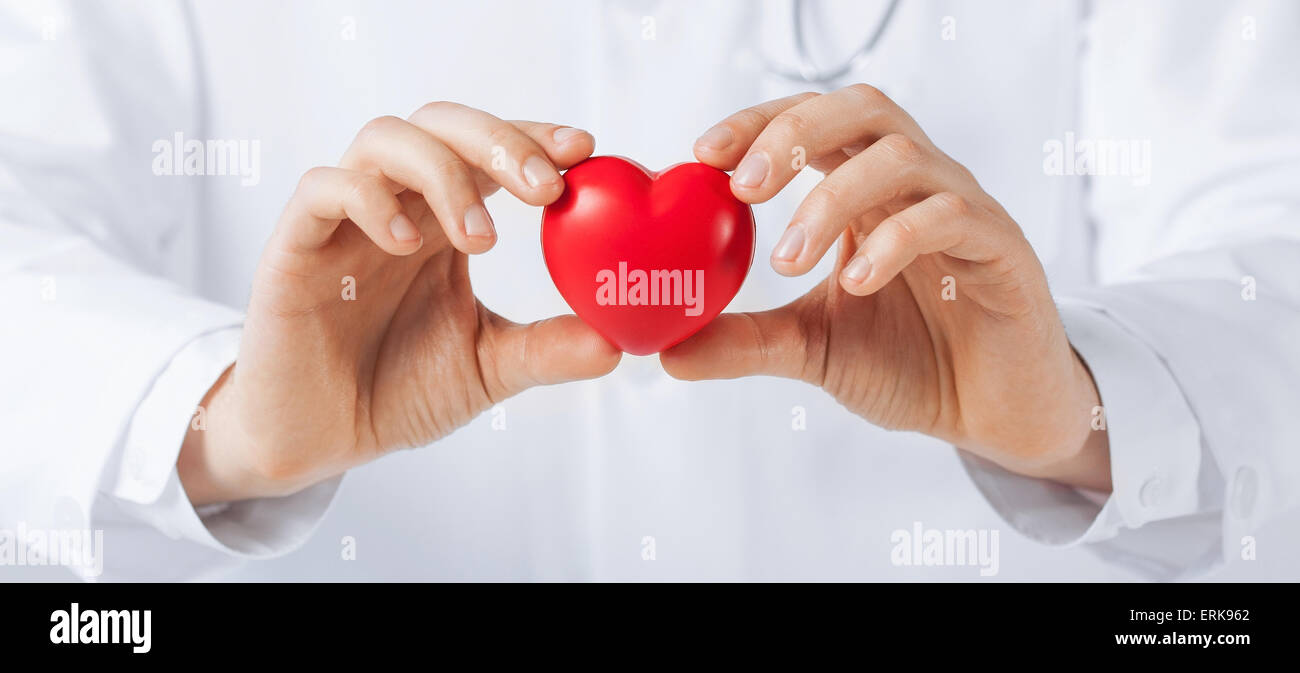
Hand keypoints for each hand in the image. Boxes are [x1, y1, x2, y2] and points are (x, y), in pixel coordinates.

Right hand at [179, 103, 620, 503]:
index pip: (489, 150)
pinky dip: (370, 199)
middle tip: (547, 187)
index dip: (534, 137)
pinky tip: (407, 243)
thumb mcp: (487, 368)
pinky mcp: (296, 246)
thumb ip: (545, 350)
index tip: (585, 150)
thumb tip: (618, 343)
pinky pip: (324, 189)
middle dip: (500, 141)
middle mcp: (397, 205)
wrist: (317, 440)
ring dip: (444, 173)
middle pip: (442, 124)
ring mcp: (344, 220)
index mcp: (443, 222)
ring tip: (480, 239)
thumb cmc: (396, 391)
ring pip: (385, 139)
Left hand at [662, 86, 1109, 489]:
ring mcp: (963, 209)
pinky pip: (950, 214)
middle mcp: (916, 184)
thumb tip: (667, 351)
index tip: (703, 154)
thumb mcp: (814, 349)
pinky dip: (894, 239)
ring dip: (832, 198)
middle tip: (742, 185)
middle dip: (793, 135)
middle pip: (861, 110)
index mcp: (868, 191)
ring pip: (901, 155)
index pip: (813, 123)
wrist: (996, 415)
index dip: (759, 123)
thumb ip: (748, 341)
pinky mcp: (1001, 247)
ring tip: (788, 258)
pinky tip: (855, 282)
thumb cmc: (913, 363)